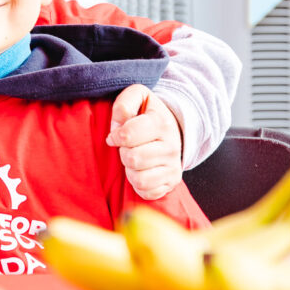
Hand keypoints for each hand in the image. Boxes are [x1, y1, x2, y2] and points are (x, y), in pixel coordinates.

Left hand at [106, 84, 183, 200]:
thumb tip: (117, 126)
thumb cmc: (147, 113)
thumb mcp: (137, 97)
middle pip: (131, 159)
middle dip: (123, 152)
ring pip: (139, 179)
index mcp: (161, 123)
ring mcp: (174, 166)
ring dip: (129, 169)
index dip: (115, 136)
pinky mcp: (172, 182)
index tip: (116, 135)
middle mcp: (172, 147)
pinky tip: (141, 170)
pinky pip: (147, 192)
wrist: (173, 128)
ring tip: (134, 158)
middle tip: (128, 146)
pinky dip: (138, 184)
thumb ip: (124, 103)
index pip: (127, 136)